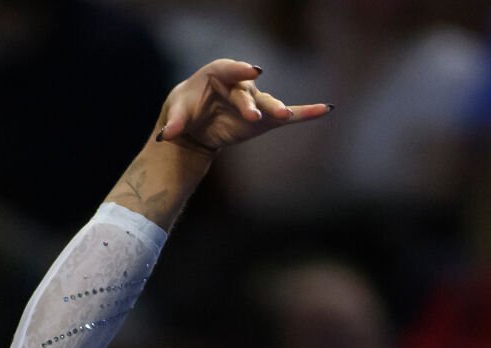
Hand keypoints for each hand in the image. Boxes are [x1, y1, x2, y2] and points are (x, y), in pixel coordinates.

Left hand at [155, 59, 330, 154]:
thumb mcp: (176, 113)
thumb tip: (165, 135)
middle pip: (246, 93)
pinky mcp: (263, 118)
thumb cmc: (186, 108)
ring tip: (283, 115)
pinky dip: (305, 113)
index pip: (228, 69)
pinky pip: (288, 115)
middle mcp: (240, 84)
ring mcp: (254, 101)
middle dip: (250, 104)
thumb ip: (173, 123)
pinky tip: (325, 109)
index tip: (253, 71)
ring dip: (275, 110)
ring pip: (266, 104)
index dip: (240, 70)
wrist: (194, 121)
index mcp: (217, 74)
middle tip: (253, 116)